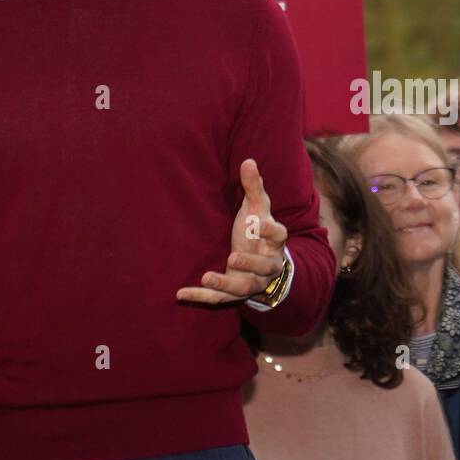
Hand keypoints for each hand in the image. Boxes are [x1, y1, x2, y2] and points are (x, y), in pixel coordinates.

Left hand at [176, 159, 286, 303]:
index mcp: (274, 242)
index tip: (260, 224)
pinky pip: (220, 300)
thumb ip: (253, 187)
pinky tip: (181, 293)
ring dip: (225, 284)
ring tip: (206, 277)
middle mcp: (267, 265)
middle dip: (249, 264)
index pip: (279, 236)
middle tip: (232, 257)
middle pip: (263, 266)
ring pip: (243, 287)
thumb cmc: (256, 231)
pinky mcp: (235, 294)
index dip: (271, 231)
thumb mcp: (257, 208)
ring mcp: (252, 282)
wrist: (264, 265)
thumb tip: (248, 160)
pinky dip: (201, 298)